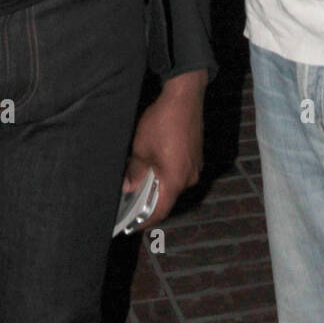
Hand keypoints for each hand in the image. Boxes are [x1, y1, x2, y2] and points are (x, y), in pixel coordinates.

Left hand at [123, 71, 204, 230]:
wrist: (184, 96)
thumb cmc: (162, 122)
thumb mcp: (141, 148)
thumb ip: (135, 171)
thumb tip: (128, 188)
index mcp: (175, 180)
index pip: (160, 211)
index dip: (144, 221)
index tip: (131, 226)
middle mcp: (189, 178)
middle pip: (167, 198)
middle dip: (148, 201)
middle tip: (129, 202)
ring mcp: (195, 166)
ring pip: (173, 184)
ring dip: (157, 185)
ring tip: (138, 181)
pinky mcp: (196, 155)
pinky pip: (179, 172)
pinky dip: (165, 174)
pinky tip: (152, 165)